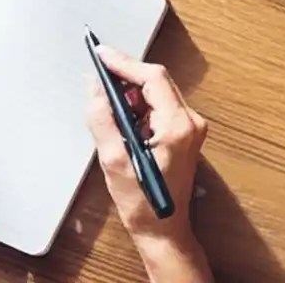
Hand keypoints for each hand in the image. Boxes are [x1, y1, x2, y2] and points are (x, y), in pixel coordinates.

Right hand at [86, 46, 211, 282]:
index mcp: (177, 126)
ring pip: (156, 92)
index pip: (152, 77)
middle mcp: (190, 122)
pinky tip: (123, 122)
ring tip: (110, 111)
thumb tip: (94, 88)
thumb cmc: (144, 204)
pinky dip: (139, 106)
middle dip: (126, 76)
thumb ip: (102, 119)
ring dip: (131, 94)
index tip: (101, 54)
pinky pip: (159, 105)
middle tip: (98, 77)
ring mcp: (190, 127)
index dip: (124, 63)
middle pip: (156, 80)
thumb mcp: (114, 161)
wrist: (165, 231)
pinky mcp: (184, 133)